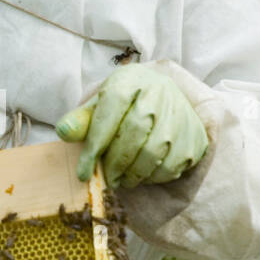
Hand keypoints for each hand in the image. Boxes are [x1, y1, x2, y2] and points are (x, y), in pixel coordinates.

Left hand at [55, 66, 208, 187]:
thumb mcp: (99, 105)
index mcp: (130, 80)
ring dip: (133, 173)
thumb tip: (64, 132)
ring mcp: (180, 113)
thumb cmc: (123, 105)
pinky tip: (142, 175)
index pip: (109, 114)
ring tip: (121, 180)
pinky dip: (154, 177)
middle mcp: (159, 91)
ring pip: (154, 152)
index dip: (94, 147)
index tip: (82, 173)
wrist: (164, 96)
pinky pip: (172, 165)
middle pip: (133, 133)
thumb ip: (81, 120)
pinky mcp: (194, 135)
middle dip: (114, 163)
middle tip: (105, 179)